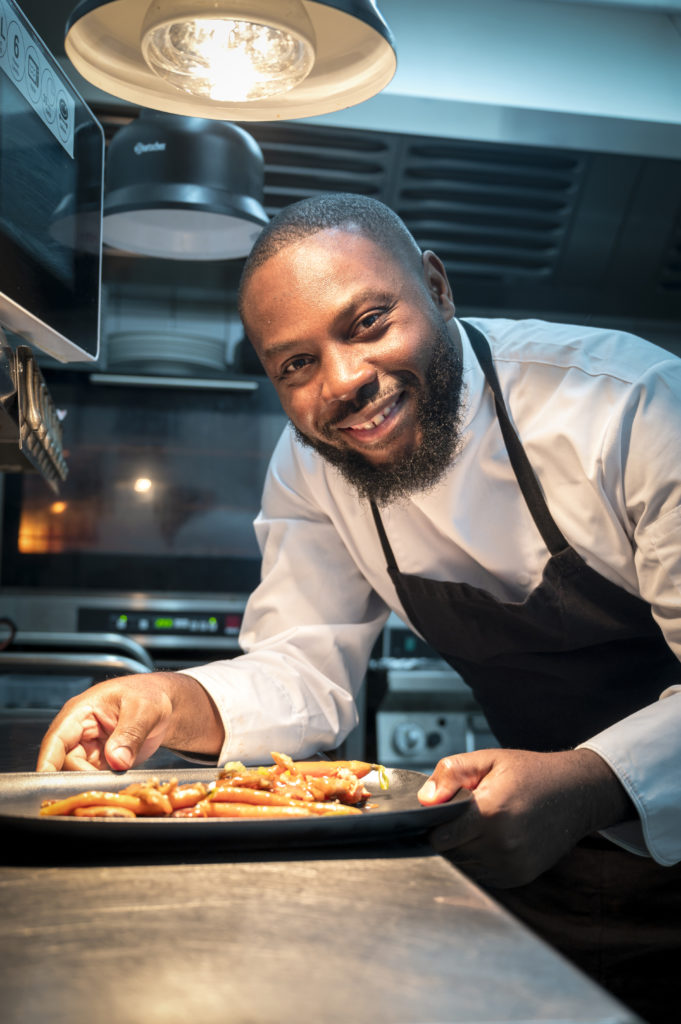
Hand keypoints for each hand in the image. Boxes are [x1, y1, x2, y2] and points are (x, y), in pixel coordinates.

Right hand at [36, 672, 223, 771]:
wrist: (165, 706)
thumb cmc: (150, 696)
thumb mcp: (144, 709)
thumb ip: (130, 733)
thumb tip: (117, 760)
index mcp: (80, 712)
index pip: (56, 740)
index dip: (48, 763)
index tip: (50, 786)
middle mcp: (79, 733)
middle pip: (65, 763)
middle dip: (80, 778)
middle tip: (103, 788)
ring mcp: (88, 750)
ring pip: (78, 775)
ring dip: (93, 784)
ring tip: (114, 787)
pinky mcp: (100, 763)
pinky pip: (94, 779)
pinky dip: (103, 786)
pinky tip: (117, 788)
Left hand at [417, 747, 634, 887]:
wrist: (576, 794)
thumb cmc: (532, 774)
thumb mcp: (488, 759)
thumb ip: (451, 774)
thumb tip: (426, 799)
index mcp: (492, 812)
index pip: (441, 836)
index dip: (432, 825)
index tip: (437, 814)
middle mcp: (503, 844)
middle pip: (450, 853)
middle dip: (448, 835)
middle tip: (462, 814)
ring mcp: (512, 865)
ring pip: (464, 866)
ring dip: (463, 849)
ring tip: (480, 824)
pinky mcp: (519, 876)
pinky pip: (482, 874)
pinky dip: (479, 858)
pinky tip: (492, 837)